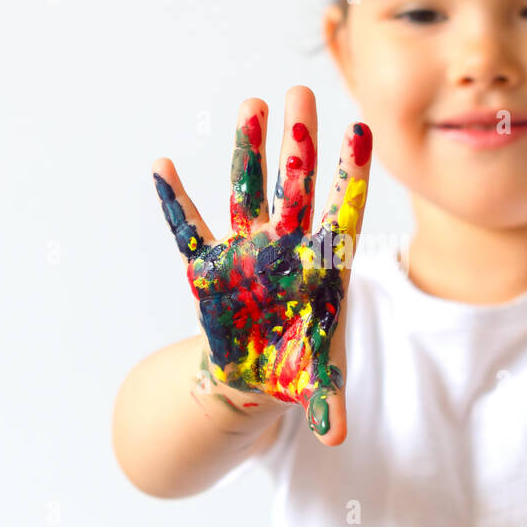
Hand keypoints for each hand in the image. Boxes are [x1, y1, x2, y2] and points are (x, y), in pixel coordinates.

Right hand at [152, 86, 371, 444]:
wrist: (258, 371)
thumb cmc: (296, 364)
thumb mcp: (316, 380)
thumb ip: (326, 400)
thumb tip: (334, 437)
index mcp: (320, 268)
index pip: (341, 213)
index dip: (350, 175)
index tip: (361, 130)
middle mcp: (284, 248)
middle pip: (294, 187)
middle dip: (298, 142)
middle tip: (302, 90)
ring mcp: (246, 251)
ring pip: (247, 192)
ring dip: (248, 151)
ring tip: (252, 102)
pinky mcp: (210, 266)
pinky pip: (189, 230)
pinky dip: (175, 202)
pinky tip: (164, 166)